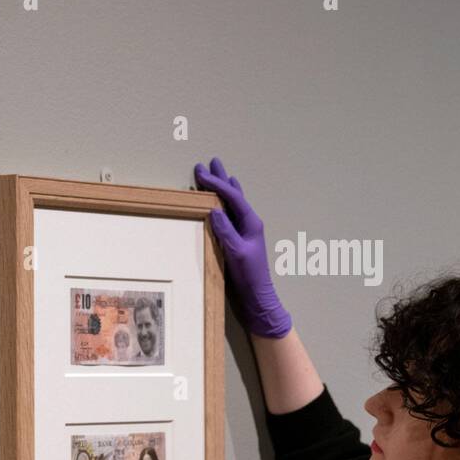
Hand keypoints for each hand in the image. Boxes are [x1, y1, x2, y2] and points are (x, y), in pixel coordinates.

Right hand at [193, 157, 291, 338]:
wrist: (258, 297)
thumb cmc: (249, 276)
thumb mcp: (236, 252)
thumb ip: (226, 231)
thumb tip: (215, 210)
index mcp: (251, 223)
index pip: (232, 197)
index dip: (217, 184)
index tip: (201, 173)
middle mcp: (249, 223)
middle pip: (234, 195)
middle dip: (221, 179)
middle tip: (210, 163)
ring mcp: (245, 231)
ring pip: (232, 203)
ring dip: (224, 188)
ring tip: (218, 174)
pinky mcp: (239, 240)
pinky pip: (230, 215)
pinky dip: (223, 204)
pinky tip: (220, 203)